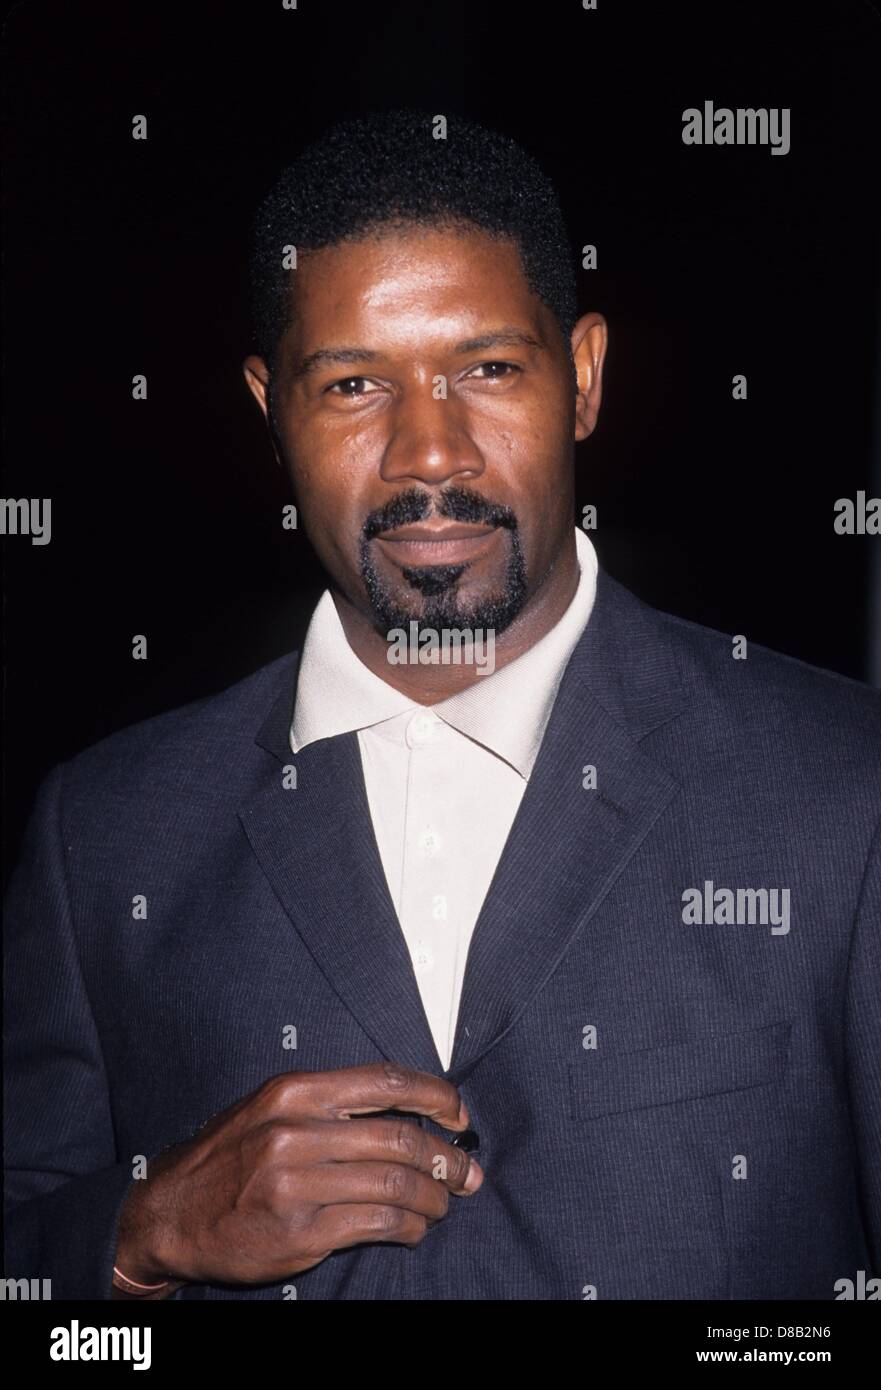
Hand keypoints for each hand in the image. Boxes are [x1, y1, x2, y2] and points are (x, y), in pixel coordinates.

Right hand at [114, 1061, 482, 1288]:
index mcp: (297, 1091)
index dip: (437, 1096)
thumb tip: (407, 1111)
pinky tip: (414, 1228)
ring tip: (444, 1203)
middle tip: (466, 1172)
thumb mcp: (273, 1107)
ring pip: (395, 1183)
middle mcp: (297, 1130)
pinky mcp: (301, 1232)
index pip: (386, 1082)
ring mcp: (298, 1183)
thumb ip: (333, 1104)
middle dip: (447, 1157)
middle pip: (400, 1137)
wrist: (170, 1212)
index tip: (460, 1114)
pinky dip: (409, 1227)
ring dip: (434, 1197)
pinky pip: (377, 1224)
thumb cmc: (230, 1156)